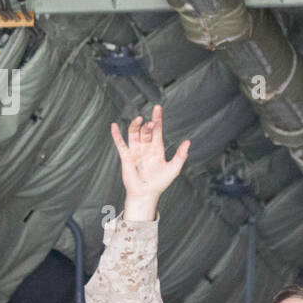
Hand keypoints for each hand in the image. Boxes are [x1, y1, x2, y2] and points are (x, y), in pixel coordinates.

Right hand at [109, 104, 190, 220]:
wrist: (146, 194)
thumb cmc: (160, 183)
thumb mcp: (174, 168)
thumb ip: (181, 155)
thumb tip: (188, 142)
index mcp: (157, 149)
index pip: (157, 130)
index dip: (157, 119)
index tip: (157, 108)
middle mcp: (145, 147)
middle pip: (146, 132)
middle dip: (148, 126)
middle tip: (150, 123)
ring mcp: (135, 151)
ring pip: (134, 134)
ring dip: (135, 126)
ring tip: (138, 119)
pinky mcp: (126, 157)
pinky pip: (120, 144)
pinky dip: (116, 135)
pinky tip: (114, 126)